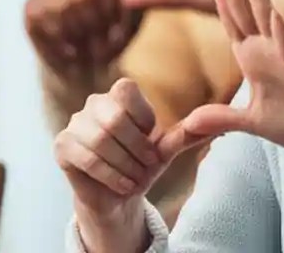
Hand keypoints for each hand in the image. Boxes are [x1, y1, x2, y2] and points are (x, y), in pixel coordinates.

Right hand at [25, 0, 141, 78]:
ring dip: (75, 36)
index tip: (116, 36)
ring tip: (85, 50)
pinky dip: (57, 42)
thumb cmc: (111, 40)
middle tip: (99, 48)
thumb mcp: (132, 24)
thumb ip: (139, 7)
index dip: (111, 15)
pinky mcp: (31, 8)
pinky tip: (69, 53)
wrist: (84, 65)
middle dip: (93, 28)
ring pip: (60, 7)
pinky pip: (40, 21)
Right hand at [55, 79, 209, 244]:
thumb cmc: (141, 164)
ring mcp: (75, 123)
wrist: (117, 194)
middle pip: (115, 119)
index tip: (151, 140)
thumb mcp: (167, 149)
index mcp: (119, 96)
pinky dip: (110, 175)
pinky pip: (86, 158)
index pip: (126, 89)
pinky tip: (122, 184)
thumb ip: (187, 133)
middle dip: (137, 149)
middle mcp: (94, 103)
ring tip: (135, 178)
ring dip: (125, 166)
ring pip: (100, 140)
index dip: (143, 119)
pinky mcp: (62, 146)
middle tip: (147, 166)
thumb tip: (221, 120)